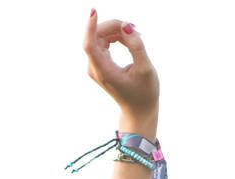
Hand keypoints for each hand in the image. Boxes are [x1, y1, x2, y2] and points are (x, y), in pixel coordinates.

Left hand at [83, 10, 158, 126]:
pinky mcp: (100, 65)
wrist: (139, 111)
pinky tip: (128, 38)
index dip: (91, 26)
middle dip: (113, 26)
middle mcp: (95, 69)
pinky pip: (102, 44)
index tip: (94, 10)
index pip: (89, 44)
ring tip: (136, 34)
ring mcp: (96, 67)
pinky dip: (114, 37)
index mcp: (104, 72)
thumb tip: (125, 26)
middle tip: (135, 27)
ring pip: (99, 38)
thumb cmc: (144, 93)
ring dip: (115, 31)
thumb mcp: (145, 69)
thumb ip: (136, 46)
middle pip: (96, 37)